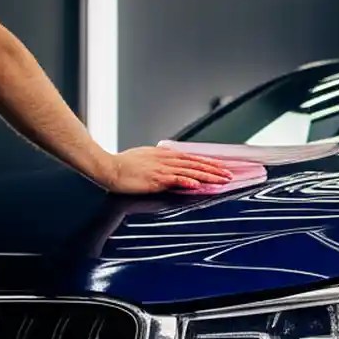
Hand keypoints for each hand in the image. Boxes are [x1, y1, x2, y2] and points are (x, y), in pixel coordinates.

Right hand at [96, 147, 233, 193]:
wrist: (108, 168)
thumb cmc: (124, 165)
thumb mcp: (147, 157)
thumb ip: (162, 161)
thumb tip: (173, 165)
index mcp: (165, 154)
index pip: (192, 158)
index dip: (208, 162)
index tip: (222, 166)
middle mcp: (166, 159)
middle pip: (196, 163)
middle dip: (215, 169)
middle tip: (230, 174)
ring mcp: (162, 169)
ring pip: (191, 171)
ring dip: (208, 175)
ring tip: (222, 180)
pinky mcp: (156, 178)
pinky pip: (175, 179)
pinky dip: (188, 181)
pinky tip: (199, 184)